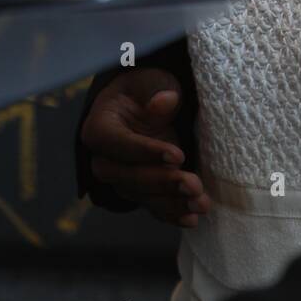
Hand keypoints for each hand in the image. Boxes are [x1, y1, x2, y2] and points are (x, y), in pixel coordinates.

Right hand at [80, 68, 208, 226]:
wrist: (144, 105)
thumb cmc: (146, 89)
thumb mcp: (153, 81)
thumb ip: (157, 90)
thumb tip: (164, 101)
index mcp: (99, 128)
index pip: (117, 143)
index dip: (146, 151)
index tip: (177, 155)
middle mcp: (103, 159)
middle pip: (126, 177)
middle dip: (162, 182)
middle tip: (193, 184)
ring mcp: (120, 179)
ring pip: (141, 196)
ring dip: (172, 202)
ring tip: (201, 203)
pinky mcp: (138, 191)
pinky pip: (151, 207)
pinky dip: (171, 214)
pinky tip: (192, 219)